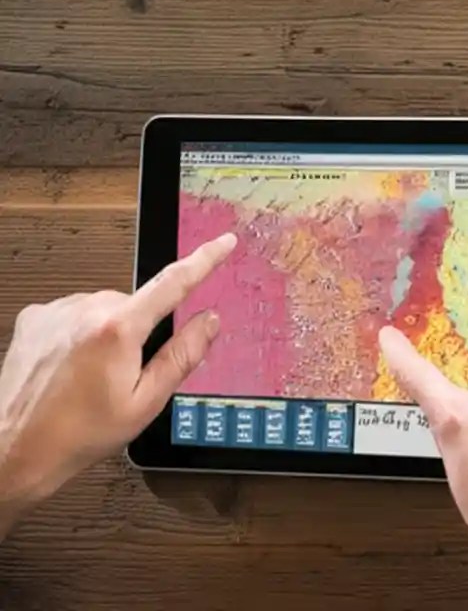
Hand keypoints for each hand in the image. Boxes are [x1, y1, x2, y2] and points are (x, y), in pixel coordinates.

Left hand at [0, 234, 236, 534]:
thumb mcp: (146, 402)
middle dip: (141, 333)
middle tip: (126, 378)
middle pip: (136, 306)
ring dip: (110, 336)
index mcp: (117, 330)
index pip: (173, 283)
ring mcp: (56, 311)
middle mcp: (85, 310)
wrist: (14, 448)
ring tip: (90, 380)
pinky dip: (82, 336)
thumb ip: (182, 356)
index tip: (224, 243)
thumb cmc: (77, 434)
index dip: (204, 260)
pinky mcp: (35, 317)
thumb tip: (209, 322)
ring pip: (106, 311)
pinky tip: (71, 369)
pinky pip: (75, 315)